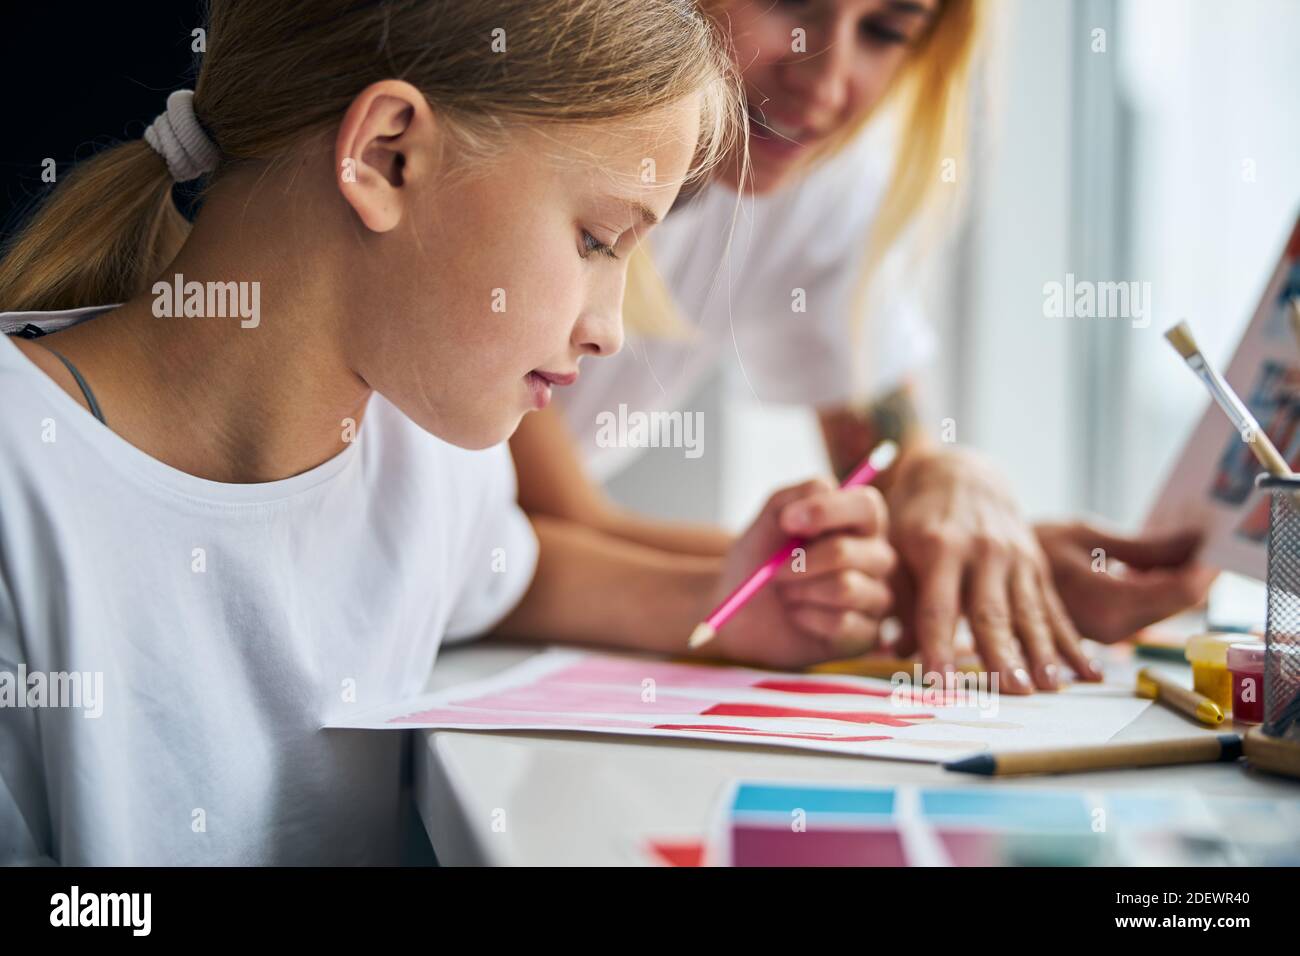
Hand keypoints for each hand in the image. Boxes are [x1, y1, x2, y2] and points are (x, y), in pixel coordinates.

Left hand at [701, 478, 895, 669]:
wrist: (742, 610)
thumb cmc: (761, 560)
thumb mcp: (769, 519)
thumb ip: (795, 496)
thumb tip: (825, 489)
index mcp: (860, 521)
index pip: (866, 505)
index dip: (825, 511)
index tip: (786, 522)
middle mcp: (877, 556)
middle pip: (844, 552)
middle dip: (797, 564)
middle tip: (776, 571)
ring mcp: (877, 596)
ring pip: (843, 589)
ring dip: (799, 591)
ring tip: (786, 593)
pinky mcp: (868, 635)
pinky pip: (841, 623)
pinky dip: (805, 618)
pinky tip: (798, 615)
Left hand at [887, 448, 1100, 692]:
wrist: (963, 473)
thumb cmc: (917, 518)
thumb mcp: (896, 547)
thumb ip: (900, 598)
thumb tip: (899, 652)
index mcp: (940, 548)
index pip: (937, 608)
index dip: (937, 647)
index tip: (940, 684)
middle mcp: (983, 552)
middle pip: (991, 613)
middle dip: (1002, 655)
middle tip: (1012, 691)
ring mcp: (1017, 558)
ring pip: (1029, 613)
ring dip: (1042, 652)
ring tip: (1051, 687)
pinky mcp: (1038, 566)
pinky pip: (1054, 609)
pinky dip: (1071, 642)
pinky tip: (1089, 672)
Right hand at [1035, 522, 1217, 642]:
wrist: (994, 571)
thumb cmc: (1033, 546)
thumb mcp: (1087, 536)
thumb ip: (1146, 547)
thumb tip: (1196, 541)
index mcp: (1108, 602)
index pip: (1183, 591)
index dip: (1208, 566)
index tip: (1220, 539)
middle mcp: (1113, 628)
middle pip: (1181, 601)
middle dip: (1199, 568)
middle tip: (1207, 534)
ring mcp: (1110, 633)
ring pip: (1167, 606)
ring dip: (1181, 575)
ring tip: (1184, 541)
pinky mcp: (1107, 631)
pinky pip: (1151, 607)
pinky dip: (1160, 585)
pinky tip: (1157, 561)